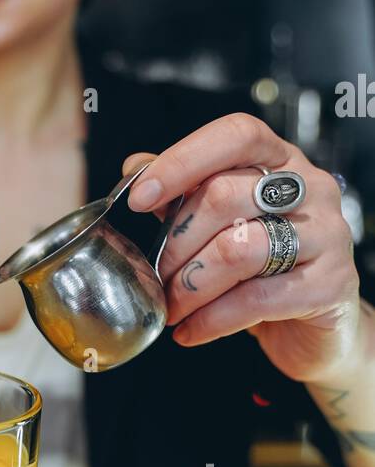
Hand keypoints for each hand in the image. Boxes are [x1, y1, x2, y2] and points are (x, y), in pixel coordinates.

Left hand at [122, 112, 361, 383]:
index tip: (138, 199)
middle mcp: (311, 187)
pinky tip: (190, 330)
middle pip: (225, 194)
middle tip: (155, 274)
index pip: (236, 136)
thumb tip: (135, 167)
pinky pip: (256, 298)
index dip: (182, 161)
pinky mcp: (331, 284)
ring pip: (238, 249)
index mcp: (281, 160)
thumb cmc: (264, 266)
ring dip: (190, 284)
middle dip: (176, 242)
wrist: (315, 327)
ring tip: (171, 306)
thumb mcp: (221, 223)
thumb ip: (183, 193)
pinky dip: (211, 318)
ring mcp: (327, 234)